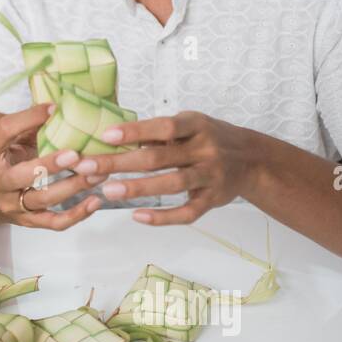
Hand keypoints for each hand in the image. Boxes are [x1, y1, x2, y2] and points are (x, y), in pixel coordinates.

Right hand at [0, 103, 107, 229]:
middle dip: (50, 165)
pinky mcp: (27, 221)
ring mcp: (11, 205)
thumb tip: (59, 106)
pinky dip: (76, 214)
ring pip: (43, 199)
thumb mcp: (8, 142)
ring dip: (73, 186)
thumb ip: (28, 126)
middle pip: (22, 175)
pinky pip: (53, 222)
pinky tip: (95, 201)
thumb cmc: (4, 162)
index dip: (28, 118)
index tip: (54, 109)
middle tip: (76, 154)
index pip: (4, 132)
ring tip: (97, 174)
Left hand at [84, 111, 264, 225]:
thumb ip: (159, 131)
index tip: (106, 135)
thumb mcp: (190, 125)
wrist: (253, 160)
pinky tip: (138, 216)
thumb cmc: (210, 138)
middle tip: (88, 167)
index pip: (164, 127)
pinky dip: (163, 217)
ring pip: (172, 184)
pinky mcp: (213, 200)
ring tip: (108, 191)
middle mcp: (206, 150)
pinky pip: (188, 212)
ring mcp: (211, 176)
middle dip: (121, 162)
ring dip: (138, 188)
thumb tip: (115, 134)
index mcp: (197, 125)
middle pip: (159, 157)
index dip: (135, 131)